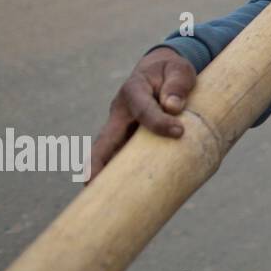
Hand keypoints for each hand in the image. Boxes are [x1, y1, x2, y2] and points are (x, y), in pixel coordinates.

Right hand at [89, 47, 196, 182]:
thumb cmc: (171, 72)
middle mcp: (120, 112)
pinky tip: (123, 195)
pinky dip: (118, 175)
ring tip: (101, 200)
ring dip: (104, 174)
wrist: (160, 72)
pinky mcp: (126, 139)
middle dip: (97, 161)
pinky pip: (121, 157)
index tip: (179, 132)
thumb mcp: (179, 69)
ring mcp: (120, 128)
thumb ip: (177, 83)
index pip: (143, 110)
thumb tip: (173, 107)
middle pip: (105, 140)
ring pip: (108, 153)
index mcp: (133, 91)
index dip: (159, 122)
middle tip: (91, 183)